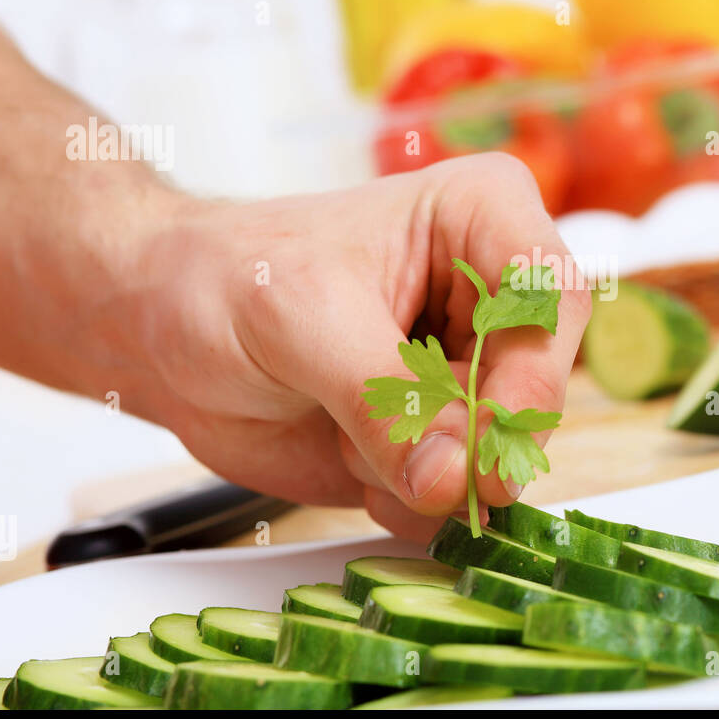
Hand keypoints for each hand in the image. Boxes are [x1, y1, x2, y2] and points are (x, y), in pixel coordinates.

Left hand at [129, 154, 590, 541]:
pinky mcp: (446, 438)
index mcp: (486, 218)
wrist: (165, 326)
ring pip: (502, 456)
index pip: (553, 297)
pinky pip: (461, 497)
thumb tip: (450, 477)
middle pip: (541, 391)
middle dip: (463, 439)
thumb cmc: (227, 278)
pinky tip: (347, 454)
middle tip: (389, 448)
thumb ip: (382, 397)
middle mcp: (496, 298)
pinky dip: (403, 500)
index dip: (534, 375)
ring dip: (419, 470)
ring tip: (340, 422)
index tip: (490, 441)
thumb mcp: (299, 319)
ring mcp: (474, 374)